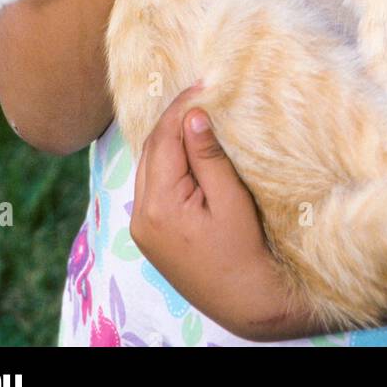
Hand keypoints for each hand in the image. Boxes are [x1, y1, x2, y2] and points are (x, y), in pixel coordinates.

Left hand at [129, 84, 294, 338]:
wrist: (244, 302)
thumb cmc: (245, 251)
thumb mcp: (231, 200)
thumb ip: (208, 157)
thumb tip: (192, 114)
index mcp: (159, 206)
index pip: (163, 138)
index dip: (181, 107)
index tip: (203, 84)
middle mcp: (141, 215)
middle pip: (151, 149)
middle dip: (173, 119)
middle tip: (202, 93)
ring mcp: (141, 227)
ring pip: (148, 165)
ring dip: (168, 139)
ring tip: (196, 115)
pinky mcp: (149, 233)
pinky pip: (151, 184)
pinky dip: (165, 161)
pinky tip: (185, 148)